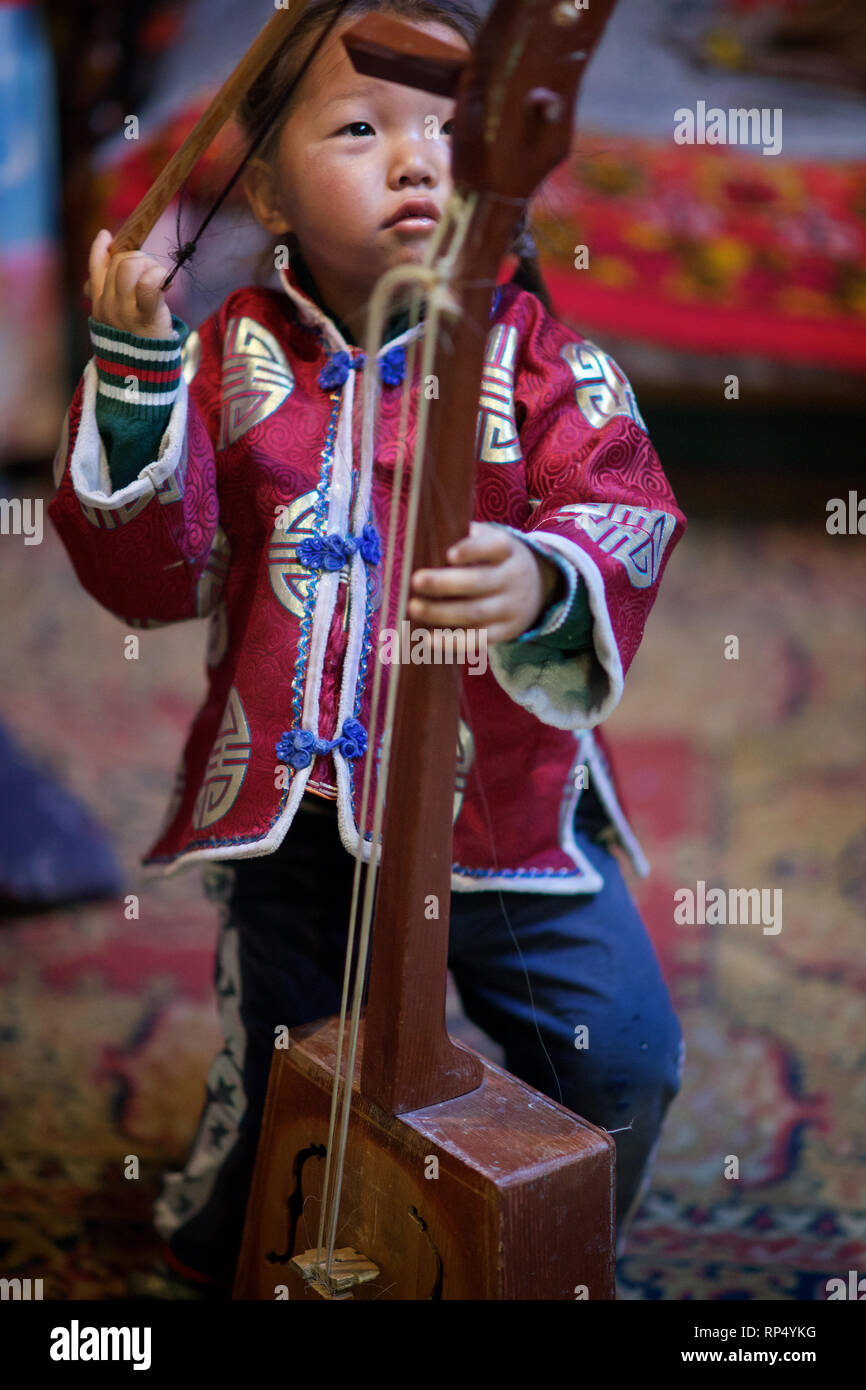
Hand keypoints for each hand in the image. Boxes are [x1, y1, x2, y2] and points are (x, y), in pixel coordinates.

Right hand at [85, 229, 173, 338]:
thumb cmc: (136, 345)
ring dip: (149, 265)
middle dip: (139, 259)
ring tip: (161, 281)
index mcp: (100, 303)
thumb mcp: (116, 321)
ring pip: (130, 266)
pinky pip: (148, 285)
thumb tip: (89, 285)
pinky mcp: (145, 316)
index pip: (95, 267)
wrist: (142, 376)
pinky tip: (166, 283)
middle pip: (119, 262)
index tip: (106, 236)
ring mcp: (124, 310)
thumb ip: (107, 300)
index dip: (100, 248)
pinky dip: (158, 276)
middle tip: (154, 273)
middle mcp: (108, 304)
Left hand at [408, 521, 562, 643]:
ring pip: (475, 613)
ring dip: (441, 612)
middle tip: (415, 580)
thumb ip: (465, 537)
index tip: (449, 554)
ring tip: (413, 607)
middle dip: (444, 582)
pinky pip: (477, 640)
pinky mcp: (505, 632)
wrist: (537, 587)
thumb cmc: (495, 559)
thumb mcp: (490, 540)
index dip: (472, 550)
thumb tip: (423, 538)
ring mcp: (510, 608)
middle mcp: (512, 578)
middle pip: (478, 582)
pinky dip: (452, 642)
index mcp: (507, 550)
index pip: (494, 546)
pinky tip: (428, 639)